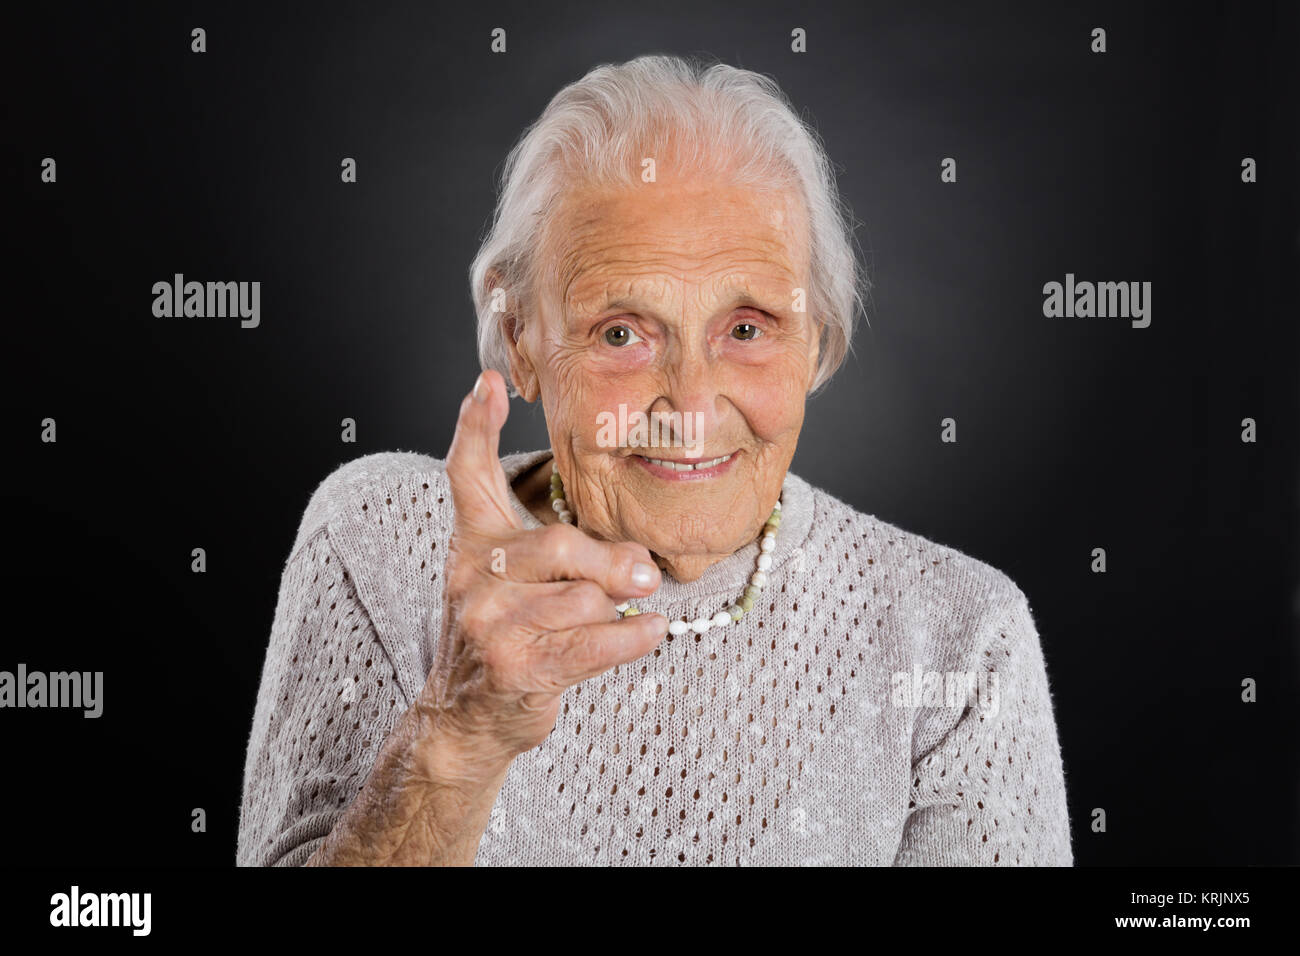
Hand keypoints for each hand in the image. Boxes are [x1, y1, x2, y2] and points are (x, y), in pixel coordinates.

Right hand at [418, 369, 667, 781]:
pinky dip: (632, 638)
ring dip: (615, 611)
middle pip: (558, 547)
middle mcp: (473, 577)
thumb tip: (636, 556)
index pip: (466, 475)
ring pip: (583, 599)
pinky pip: (594, 643)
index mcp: (472, 544)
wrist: (466, 717)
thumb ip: (557, 549)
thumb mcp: (509, 580)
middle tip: (643, 574)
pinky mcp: (516, 668)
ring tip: (618, 618)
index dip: (474, 427)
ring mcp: (490, 625)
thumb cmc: (504, 637)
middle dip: (610, 562)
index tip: (486, 385)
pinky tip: (650, 633)